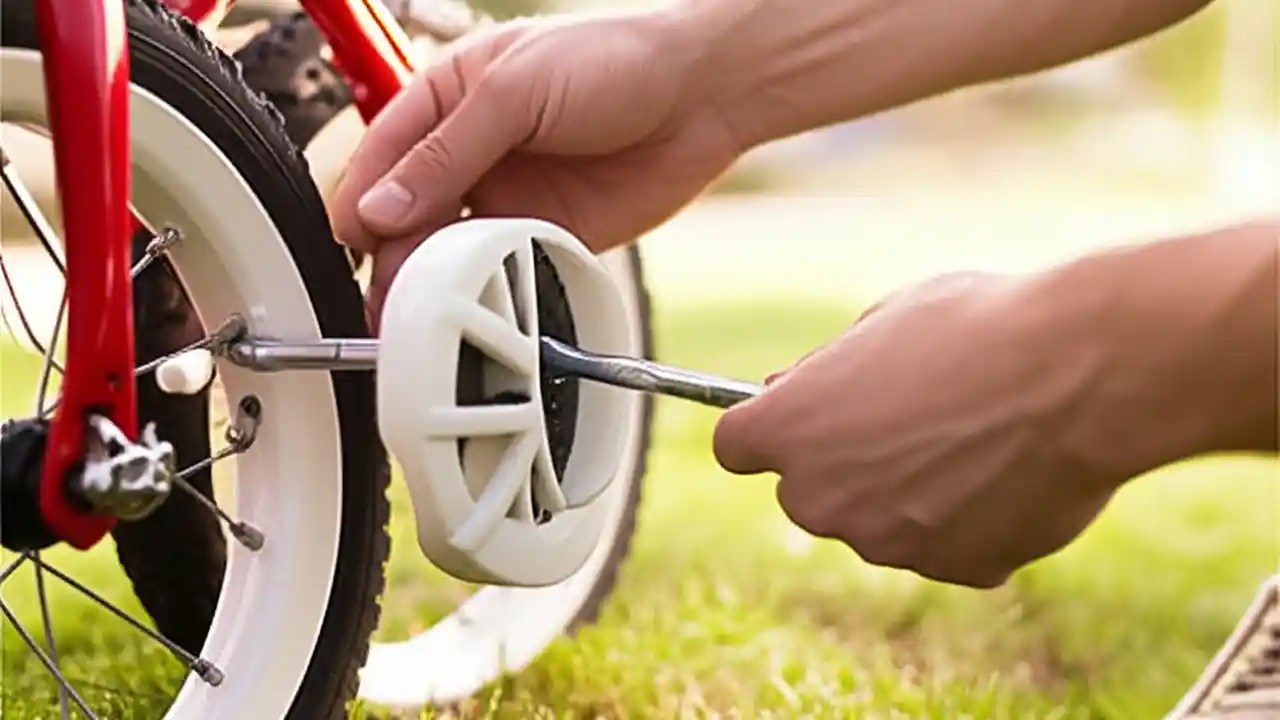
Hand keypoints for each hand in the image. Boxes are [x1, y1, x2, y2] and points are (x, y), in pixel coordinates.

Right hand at [328, 10, 742, 328]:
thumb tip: (382, 207)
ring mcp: (505, 197)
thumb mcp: (515, 92)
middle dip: (388, 254)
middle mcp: (469, 152)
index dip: (361, 201)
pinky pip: (500, 270)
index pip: (380, 157)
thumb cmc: (615, 59)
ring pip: (446, 250)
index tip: (356, 241)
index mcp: (447, 99)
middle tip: (384, 295)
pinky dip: (483, 290)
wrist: (703, 95)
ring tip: (417, 313)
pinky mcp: (544, 234)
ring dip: (429, 283)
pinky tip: (471, 305)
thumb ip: (446, 153)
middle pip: (404, 213)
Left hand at [712, 272, 1122, 587]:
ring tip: (970, 436)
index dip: (765, 430)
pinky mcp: (953, 569)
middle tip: (902, 419)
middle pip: (804, 491)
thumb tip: (799, 390)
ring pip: (876, 521)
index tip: (794, 416)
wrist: (1080, 373)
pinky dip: (965, 519)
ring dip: (903, 492)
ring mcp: (884, 542)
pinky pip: (943, 545)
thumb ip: (830, 370)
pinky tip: (1007, 472)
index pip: (736, 446)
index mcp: (789, 428)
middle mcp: (821, 497)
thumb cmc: (978, 328)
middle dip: (838, 463)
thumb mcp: (883, 321)